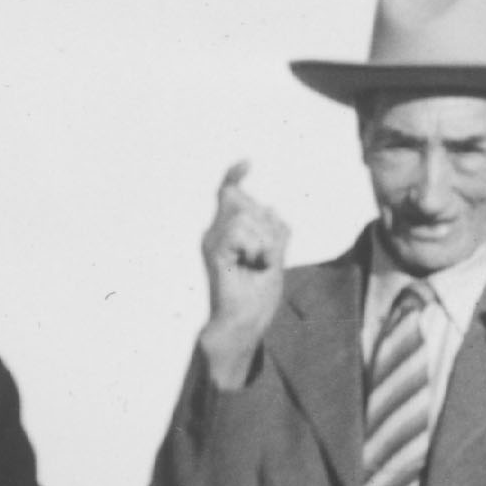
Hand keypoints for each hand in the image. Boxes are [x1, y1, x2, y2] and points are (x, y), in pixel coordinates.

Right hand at [198, 160, 288, 387]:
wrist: (244, 323)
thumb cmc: (258, 296)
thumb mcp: (275, 255)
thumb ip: (273, 230)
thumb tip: (270, 207)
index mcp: (227, 233)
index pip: (229, 195)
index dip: (235, 175)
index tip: (247, 161)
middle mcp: (214, 233)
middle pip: (244, 200)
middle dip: (266, 226)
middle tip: (265, 258)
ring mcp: (211, 241)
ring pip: (245, 215)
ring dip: (263, 241)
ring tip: (259, 264)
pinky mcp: (213, 251)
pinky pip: (240, 230)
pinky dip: (255, 247)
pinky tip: (252, 264)